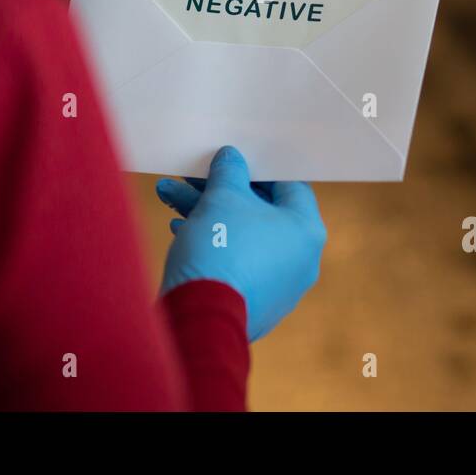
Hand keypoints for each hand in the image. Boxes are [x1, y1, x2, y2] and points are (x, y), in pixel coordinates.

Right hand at [157, 146, 325, 341]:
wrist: (202, 316)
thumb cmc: (222, 248)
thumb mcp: (223, 197)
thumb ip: (230, 171)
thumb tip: (232, 158)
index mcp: (306, 231)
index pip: (290, 185)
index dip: (259, 167)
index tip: (234, 158)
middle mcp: (299, 261)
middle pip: (259, 211)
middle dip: (219, 190)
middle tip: (190, 175)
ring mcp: (277, 286)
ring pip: (241, 236)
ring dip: (206, 212)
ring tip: (168, 194)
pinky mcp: (252, 303)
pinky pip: (234, 262)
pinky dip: (210, 243)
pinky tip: (177, 227)